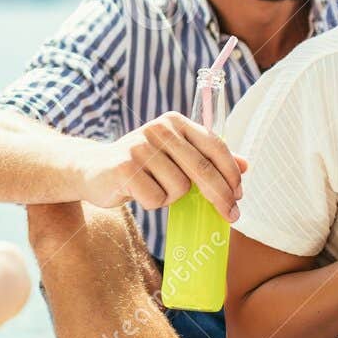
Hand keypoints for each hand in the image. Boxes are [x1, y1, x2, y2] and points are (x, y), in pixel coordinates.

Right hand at [82, 111, 246, 220]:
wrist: (91, 170)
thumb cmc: (139, 165)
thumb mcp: (174, 155)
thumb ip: (206, 157)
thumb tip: (245, 166)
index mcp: (175, 122)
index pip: (215, 146)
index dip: (231, 174)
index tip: (239, 196)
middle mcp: (159, 129)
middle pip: (203, 169)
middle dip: (221, 196)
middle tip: (231, 216)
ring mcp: (141, 147)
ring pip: (179, 188)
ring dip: (171, 198)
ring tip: (153, 189)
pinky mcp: (125, 168)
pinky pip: (156, 199)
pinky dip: (152, 203)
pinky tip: (139, 193)